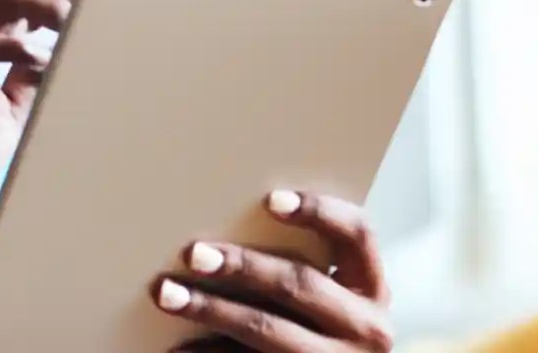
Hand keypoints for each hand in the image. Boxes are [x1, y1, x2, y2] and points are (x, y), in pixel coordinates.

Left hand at [154, 191, 393, 352]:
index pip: (357, 233)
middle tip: (192, 253)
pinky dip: (207, 352)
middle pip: (300, 283)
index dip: (318, 212)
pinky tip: (176, 345)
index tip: (271, 200)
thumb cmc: (315, 325)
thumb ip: (295, 261)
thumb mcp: (327, 296)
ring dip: (211, 309)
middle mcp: (366, 327)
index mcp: (371, 286)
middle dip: (242, 266)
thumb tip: (218, 215)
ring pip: (268, 329)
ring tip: (166, 293)